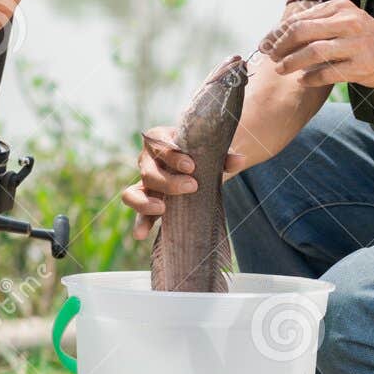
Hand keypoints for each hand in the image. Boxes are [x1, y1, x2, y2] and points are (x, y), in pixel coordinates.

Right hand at [122, 124, 246, 241]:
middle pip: (149, 171)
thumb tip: (240, 161)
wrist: (200, 163)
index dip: (172, 156)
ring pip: (132, 193)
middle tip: (193, 186)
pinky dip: (140, 222)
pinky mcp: (146, 201)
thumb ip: (225, 156)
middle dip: (169, 181)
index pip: (159, 144)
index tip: (191, 166)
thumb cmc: (202, 152)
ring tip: (162, 209)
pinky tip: (142, 234)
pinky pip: (137, 213)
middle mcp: (146, 160)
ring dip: (145, 203)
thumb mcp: (213, 151)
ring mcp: (144, 183)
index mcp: (159, 139)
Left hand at [261, 0, 373, 89]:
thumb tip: (279, 34)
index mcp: (340, 8)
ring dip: (292, 62)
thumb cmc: (365, 37)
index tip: (265, 44)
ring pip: (313, 52)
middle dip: (281, 46)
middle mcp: (348, 23)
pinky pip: (327, 73)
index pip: (300, 18)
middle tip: (271, 57)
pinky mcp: (360, 66)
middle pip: (302, 31)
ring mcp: (355, 45)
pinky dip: (310, 78)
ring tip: (281, 70)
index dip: (278, 32)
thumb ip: (317, 24)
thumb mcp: (345, 20)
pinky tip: (302, 81)